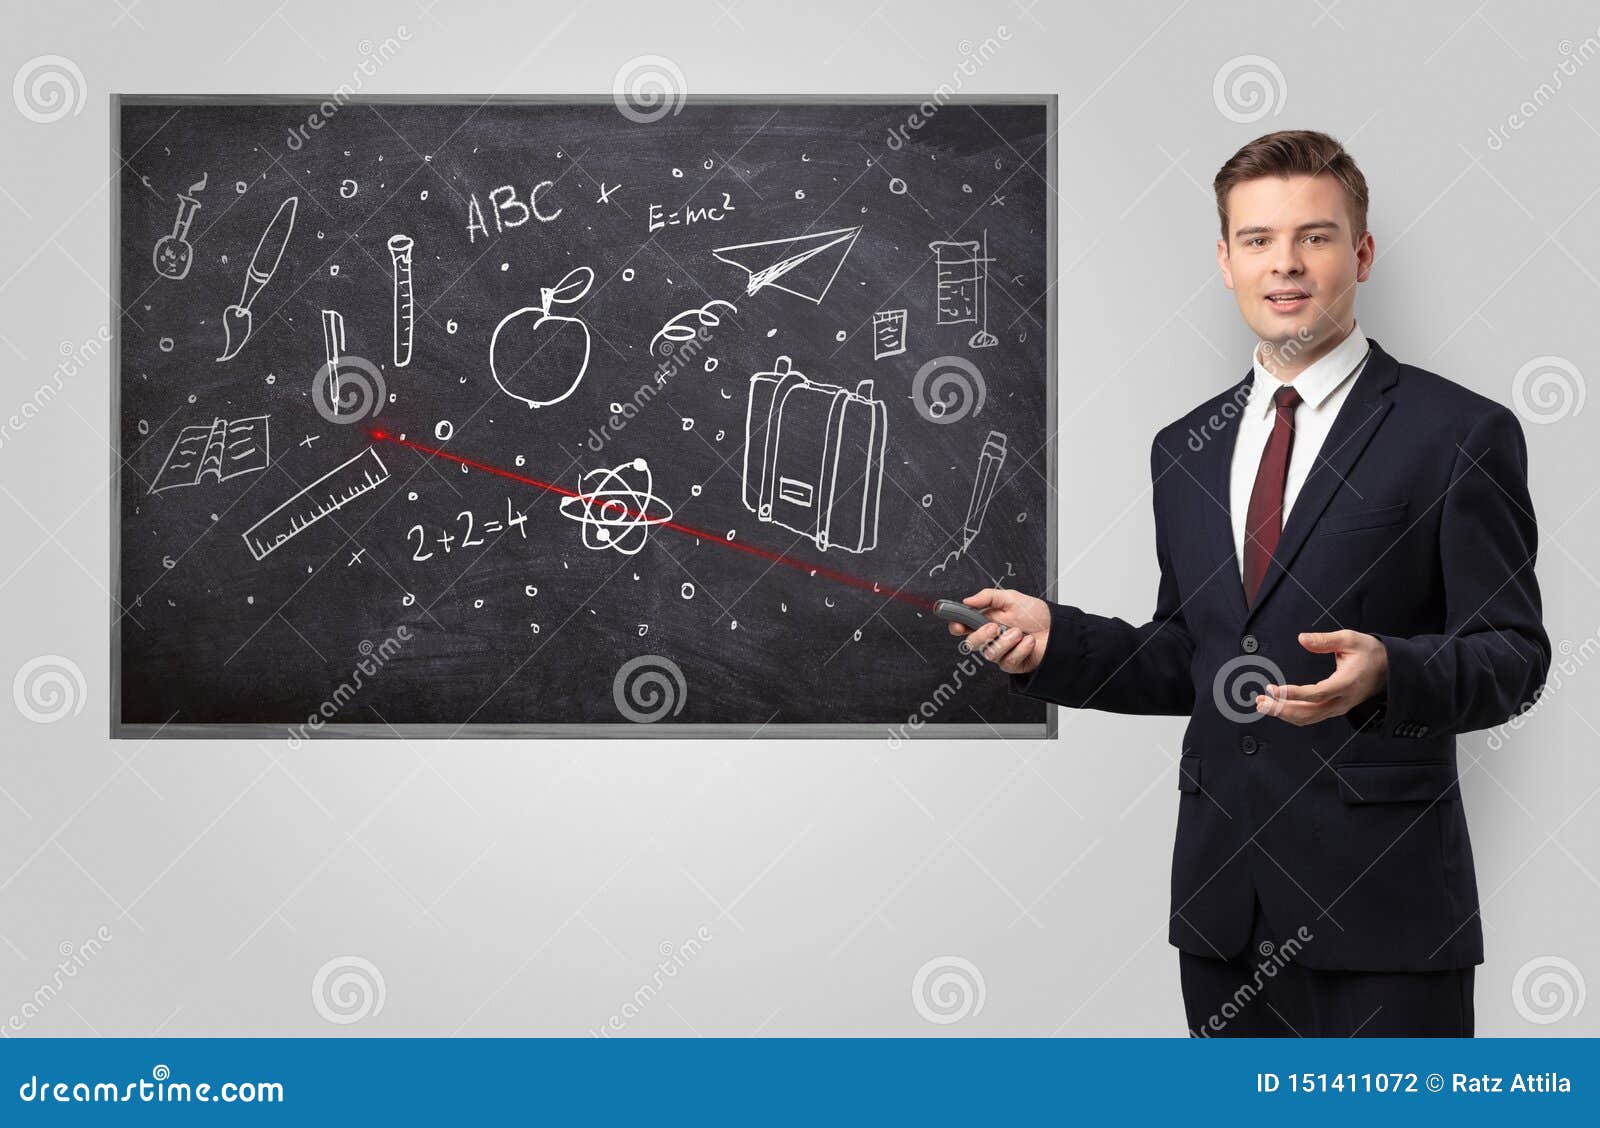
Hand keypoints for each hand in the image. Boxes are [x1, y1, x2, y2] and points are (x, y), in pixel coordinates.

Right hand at [948, 588, 1050, 674]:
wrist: (1057, 629)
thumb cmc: (1035, 615)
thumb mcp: (1011, 598)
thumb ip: (988, 597)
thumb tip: (967, 600)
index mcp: (985, 620)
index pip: (962, 626)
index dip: (956, 626)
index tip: (958, 623)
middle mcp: (990, 638)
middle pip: (971, 643)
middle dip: (981, 635)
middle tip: (994, 627)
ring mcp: (1000, 652)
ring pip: (989, 653)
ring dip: (1006, 642)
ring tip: (1019, 632)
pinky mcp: (1011, 664)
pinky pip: (1007, 661)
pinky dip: (1020, 650)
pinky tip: (1029, 642)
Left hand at [1255, 630, 1389, 724]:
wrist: (1389, 669)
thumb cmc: (1370, 652)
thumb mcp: (1350, 639)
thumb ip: (1325, 640)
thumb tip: (1302, 639)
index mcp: (1346, 683)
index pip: (1316, 694)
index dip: (1293, 694)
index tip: (1273, 689)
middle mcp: (1342, 700)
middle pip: (1308, 712)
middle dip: (1281, 709)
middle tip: (1261, 701)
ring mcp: (1338, 707)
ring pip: (1308, 718)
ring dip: (1283, 713)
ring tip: (1262, 704)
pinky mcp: (1335, 708)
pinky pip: (1311, 716)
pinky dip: (1292, 713)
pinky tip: (1277, 706)